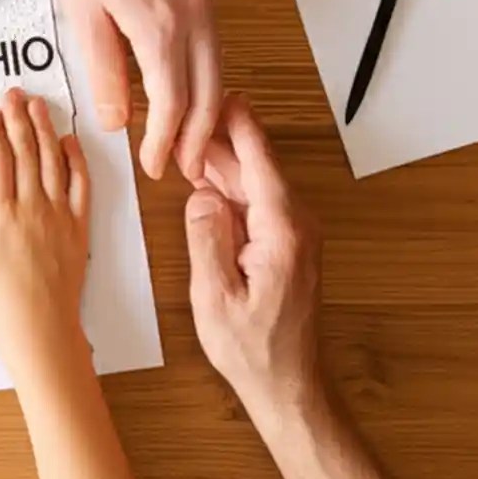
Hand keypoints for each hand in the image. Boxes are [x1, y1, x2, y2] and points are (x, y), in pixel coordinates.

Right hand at [0, 88, 91, 375]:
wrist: (42, 332)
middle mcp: (32, 207)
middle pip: (25, 150)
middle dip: (18, 118)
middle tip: (13, 93)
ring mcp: (59, 215)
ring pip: (53, 160)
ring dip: (45, 129)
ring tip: (38, 105)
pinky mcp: (78, 228)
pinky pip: (81, 185)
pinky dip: (76, 160)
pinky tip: (69, 142)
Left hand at [52, 0, 220, 181]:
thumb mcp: (83, 16)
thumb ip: (104, 72)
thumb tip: (118, 120)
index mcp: (161, 28)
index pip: (172, 104)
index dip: (165, 142)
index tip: (155, 165)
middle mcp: (193, 18)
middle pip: (208, 96)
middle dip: (199, 139)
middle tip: (185, 169)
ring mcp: (203, 6)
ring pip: (218, 74)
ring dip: (207, 114)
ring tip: (192, 144)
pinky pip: (213, 51)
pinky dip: (207, 83)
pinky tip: (192, 97)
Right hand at [184, 95, 321, 409]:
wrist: (286, 382)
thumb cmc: (253, 348)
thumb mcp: (214, 295)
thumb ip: (207, 239)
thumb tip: (201, 196)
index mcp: (280, 232)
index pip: (260, 163)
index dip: (240, 127)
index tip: (223, 96)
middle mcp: (294, 227)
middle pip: (257, 167)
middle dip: (221, 142)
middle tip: (183, 122)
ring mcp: (293, 236)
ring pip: (256, 184)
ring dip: (223, 166)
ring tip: (185, 148)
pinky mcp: (285, 246)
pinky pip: (257, 204)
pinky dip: (231, 189)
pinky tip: (206, 186)